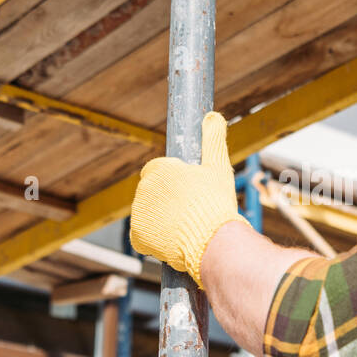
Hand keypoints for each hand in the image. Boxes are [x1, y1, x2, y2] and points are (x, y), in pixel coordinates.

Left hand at [129, 111, 249, 287]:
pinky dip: (154, 238)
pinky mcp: (137, 235)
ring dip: (161, 218)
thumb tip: (213, 116)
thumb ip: (213, 139)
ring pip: (148, 213)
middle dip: (166, 200)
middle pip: (153, 193)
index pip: (158, 171)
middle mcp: (144, 188)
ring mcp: (139, 213)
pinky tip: (173, 238)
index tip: (187, 192)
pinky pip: (143, 234)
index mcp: (160, 169)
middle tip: (189, 211)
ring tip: (184, 226)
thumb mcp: (218, 166)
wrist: (212, 240)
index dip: (173, 181)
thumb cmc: (216, 202)